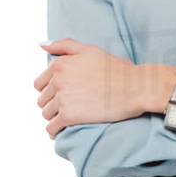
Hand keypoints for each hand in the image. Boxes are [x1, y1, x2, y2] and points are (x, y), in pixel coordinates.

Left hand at [34, 38, 148, 138]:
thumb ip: (64, 45)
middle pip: (42, 100)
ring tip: (71, 116)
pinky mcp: (69, 116)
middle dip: (54, 103)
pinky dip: (54, 132)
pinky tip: (63, 130)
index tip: (66, 93)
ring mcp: (62, 98)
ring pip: (46, 114)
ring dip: (55, 117)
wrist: (135, 88)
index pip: (39, 84)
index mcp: (60, 64)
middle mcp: (58, 80)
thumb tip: (41, 44)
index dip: (52, 90)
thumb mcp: (91, 50)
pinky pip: (51, 129)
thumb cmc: (116, 69)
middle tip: (72, 105)